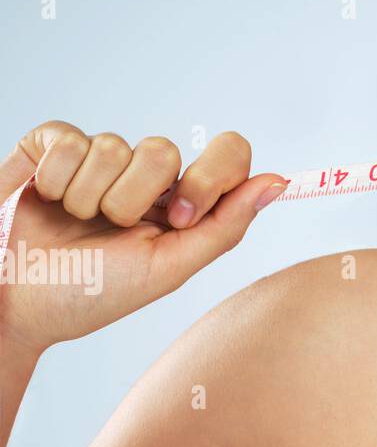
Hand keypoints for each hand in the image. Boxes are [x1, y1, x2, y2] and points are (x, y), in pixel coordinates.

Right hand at [0, 121, 286, 355]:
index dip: (209, 177)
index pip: (229, 151)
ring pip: (114, 146)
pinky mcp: (53, 147)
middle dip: (132, 201)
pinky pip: (70, 139)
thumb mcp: (167, 269)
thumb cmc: (90, 293)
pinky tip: (48, 202)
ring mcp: (100, 157)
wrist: (14, 306)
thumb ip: (225, 226)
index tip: (179, 216)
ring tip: (74, 224)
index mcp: (183, 199)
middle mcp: (146, 173)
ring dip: (88, 198)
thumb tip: (280, 182)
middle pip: (164, 150)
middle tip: (112, 230)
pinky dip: (55, 180)